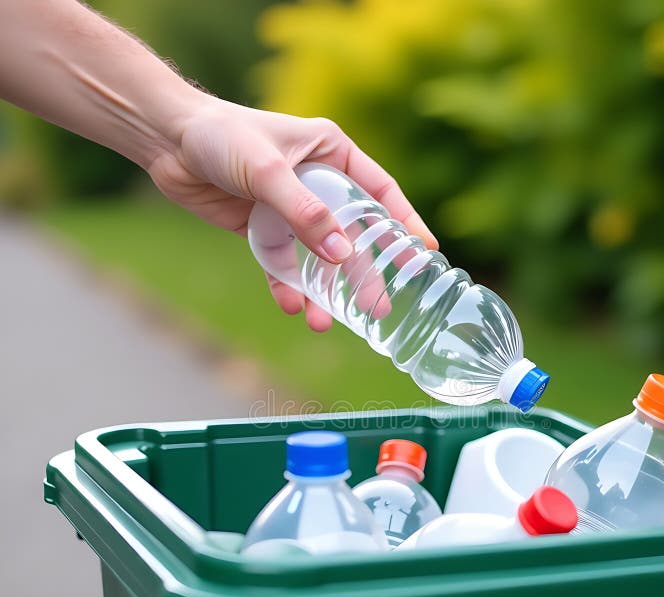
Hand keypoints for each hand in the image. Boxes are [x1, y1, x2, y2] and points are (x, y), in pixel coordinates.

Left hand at [148, 95, 437, 330]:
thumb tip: (342, 255)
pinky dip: (286, 285)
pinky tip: (290, 305)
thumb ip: (305, 213)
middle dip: (363, 274)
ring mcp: (291, 209)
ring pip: (317, 257)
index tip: (424, 253)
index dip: (404, 223)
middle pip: (351, 235)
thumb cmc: (220, 136)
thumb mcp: (267, 171)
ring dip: (322, 290)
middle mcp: (317, 182)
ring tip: (324, 321)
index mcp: (331, 154)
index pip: (379, 192)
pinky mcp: (263, 229)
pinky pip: (283, 264)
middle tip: (378, 307)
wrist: (166, 140)